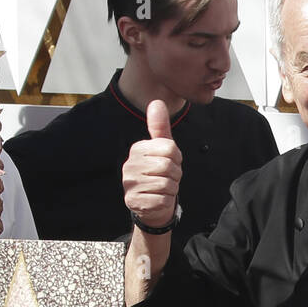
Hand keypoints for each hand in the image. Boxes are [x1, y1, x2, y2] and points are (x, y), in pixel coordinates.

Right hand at [122, 99, 181, 229]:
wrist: (152, 204)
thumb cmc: (159, 173)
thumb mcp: (162, 149)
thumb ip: (160, 127)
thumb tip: (156, 102)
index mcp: (137, 149)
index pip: (170, 149)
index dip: (177, 159)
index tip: (171, 163)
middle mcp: (130, 165)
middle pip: (169, 166)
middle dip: (175, 175)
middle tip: (168, 178)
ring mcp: (130, 184)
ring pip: (167, 184)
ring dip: (171, 189)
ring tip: (162, 189)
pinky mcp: (135, 201)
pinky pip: (163, 200)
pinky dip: (166, 202)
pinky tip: (158, 199)